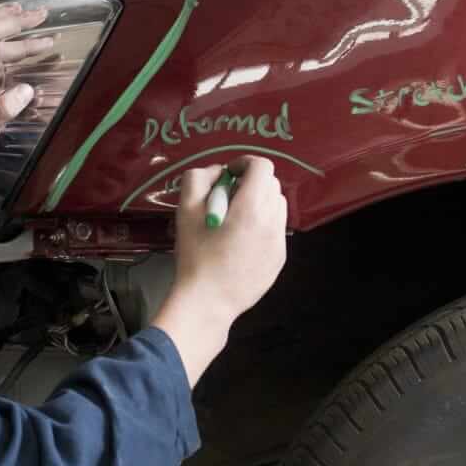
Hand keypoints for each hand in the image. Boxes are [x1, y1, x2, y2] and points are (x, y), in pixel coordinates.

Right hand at [151, 156, 289, 382]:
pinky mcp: (280, 259)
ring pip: (277, 206)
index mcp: (251, 207)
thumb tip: (217, 172)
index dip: (244, 163)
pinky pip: (276, 230)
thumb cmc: (195, 257)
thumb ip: (198, 179)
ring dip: (259, 203)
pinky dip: (263, 225)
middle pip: (272, 185)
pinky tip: (241, 242)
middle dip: (251, 183)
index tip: (228, 175)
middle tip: (227, 198)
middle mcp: (273, 222)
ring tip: (236, 220)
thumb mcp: (185, 212)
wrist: (208, 302)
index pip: (262, 167)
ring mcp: (279, 242)